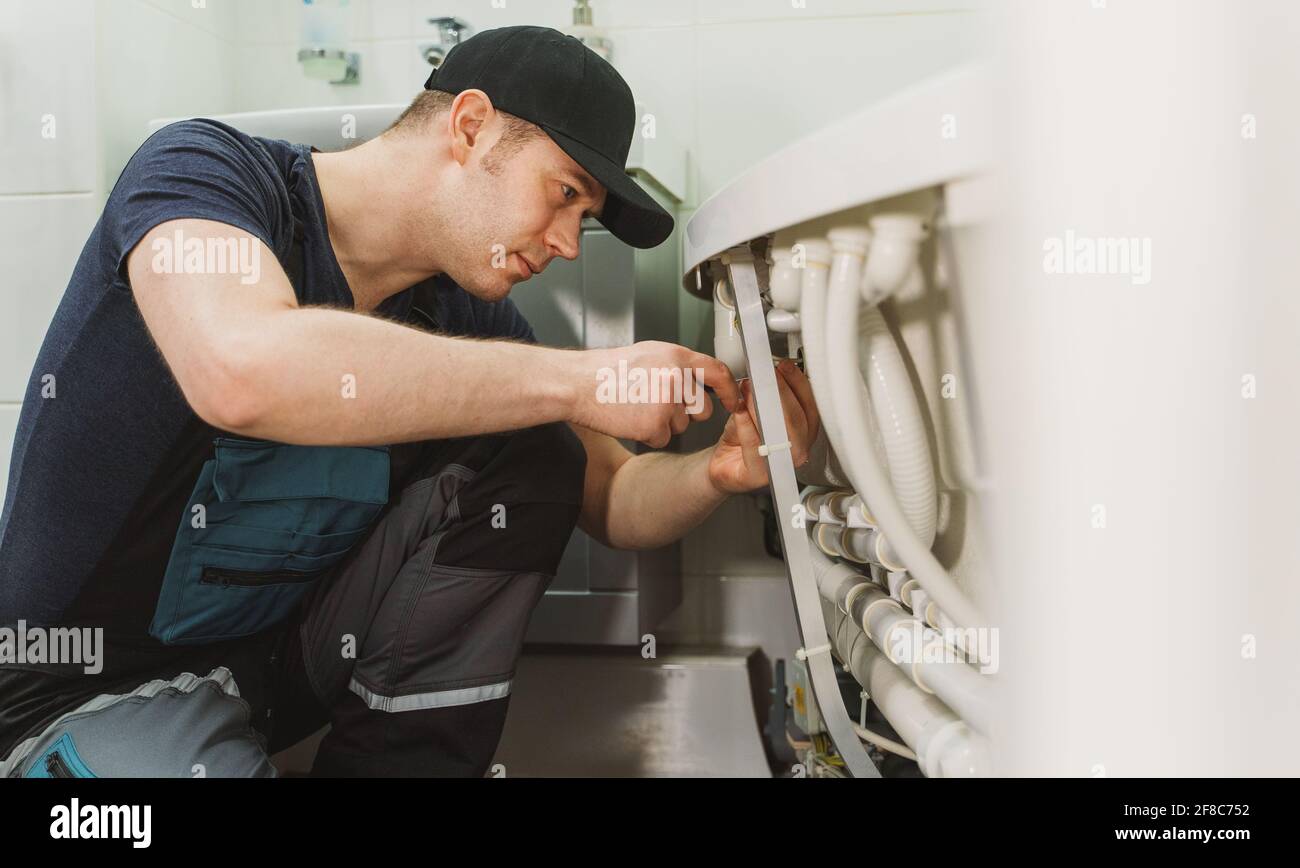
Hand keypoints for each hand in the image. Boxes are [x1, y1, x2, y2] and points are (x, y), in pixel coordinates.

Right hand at [566, 341, 740, 447]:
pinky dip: (648, 435)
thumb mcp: (649, 354)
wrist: (579, 384)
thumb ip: (677, 366)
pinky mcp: (654, 424)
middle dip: (688, 413)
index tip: (731, 400)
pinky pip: (663, 439)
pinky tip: (631, 419)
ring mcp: (666, 402)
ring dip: (663, 423)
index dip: (728, 389)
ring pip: (681, 426)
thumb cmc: (607, 371)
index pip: (718, 372)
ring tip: (637, 407)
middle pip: (702, 408)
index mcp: (676, 357)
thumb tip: (697, 380)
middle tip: (660, 405)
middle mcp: (676, 378)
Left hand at [707, 358, 819, 494]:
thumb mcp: (758, 407)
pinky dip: (747, 427)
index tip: (785, 367)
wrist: (723, 462)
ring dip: (762, 408)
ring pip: (780, 435)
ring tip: (748, 390)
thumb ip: (768, 391)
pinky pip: (756, 450)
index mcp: (804, 431)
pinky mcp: (759, 476)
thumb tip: (770, 370)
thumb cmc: (745, 436)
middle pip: (798, 420)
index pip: (811, 406)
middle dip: (781, 393)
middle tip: (764, 376)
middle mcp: (798, 450)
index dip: (799, 384)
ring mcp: (781, 465)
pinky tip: (739, 412)